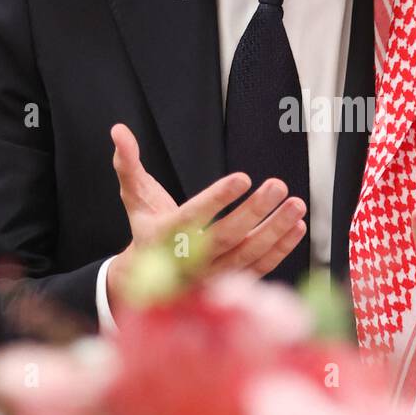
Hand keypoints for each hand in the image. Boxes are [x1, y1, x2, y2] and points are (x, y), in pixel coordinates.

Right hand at [106, 123, 306, 304]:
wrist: (149, 280)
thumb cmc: (147, 228)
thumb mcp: (135, 197)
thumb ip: (128, 164)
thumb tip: (119, 131)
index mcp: (162, 237)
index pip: (192, 216)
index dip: (217, 198)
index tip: (243, 177)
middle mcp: (186, 262)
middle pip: (225, 237)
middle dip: (254, 211)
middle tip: (278, 185)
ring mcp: (209, 277)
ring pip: (246, 255)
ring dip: (274, 231)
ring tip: (296, 204)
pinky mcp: (228, 284)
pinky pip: (258, 269)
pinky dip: (280, 250)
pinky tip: (297, 227)